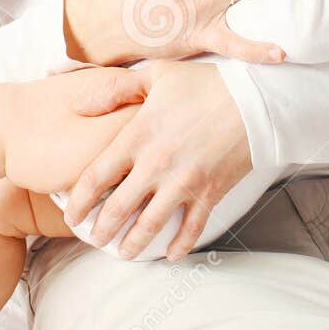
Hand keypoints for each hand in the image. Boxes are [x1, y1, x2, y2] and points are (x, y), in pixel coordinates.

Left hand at [63, 60, 250, 259]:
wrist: (256, 99)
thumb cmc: (205, 83)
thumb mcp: (157, 75)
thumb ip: (115, 90)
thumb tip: (78, 107)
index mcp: (138, 137)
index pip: (95, 178)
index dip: (78, 203)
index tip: (72, 215)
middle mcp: (156, 165)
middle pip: (117, 211)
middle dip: (101, 231)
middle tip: (95, 239)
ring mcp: (184, 183)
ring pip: (149, 227)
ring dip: (132, 245)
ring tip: (123, 252)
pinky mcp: (210, 193)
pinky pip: (191, 230)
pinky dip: (179, 246)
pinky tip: (169, 254)